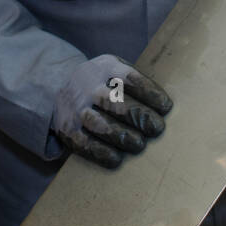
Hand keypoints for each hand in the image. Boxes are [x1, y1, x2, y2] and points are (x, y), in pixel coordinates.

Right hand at [50, 54, 172, 168]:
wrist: (59, 84)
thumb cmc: (103, 82)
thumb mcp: (116, 69)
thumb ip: (137, 83)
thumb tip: (166, 108)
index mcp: (106, 67)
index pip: (130, 78)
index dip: (150, 93)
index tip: (166, 107)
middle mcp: (89, 85)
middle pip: (116, 101)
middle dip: (140, 116)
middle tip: (157, 128)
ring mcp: (77, 107)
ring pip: (100, 123)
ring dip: (122, 136)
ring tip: (139, 144)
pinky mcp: (67, 128)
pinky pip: (85, 143)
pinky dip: (101, 152)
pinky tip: (116, 158)